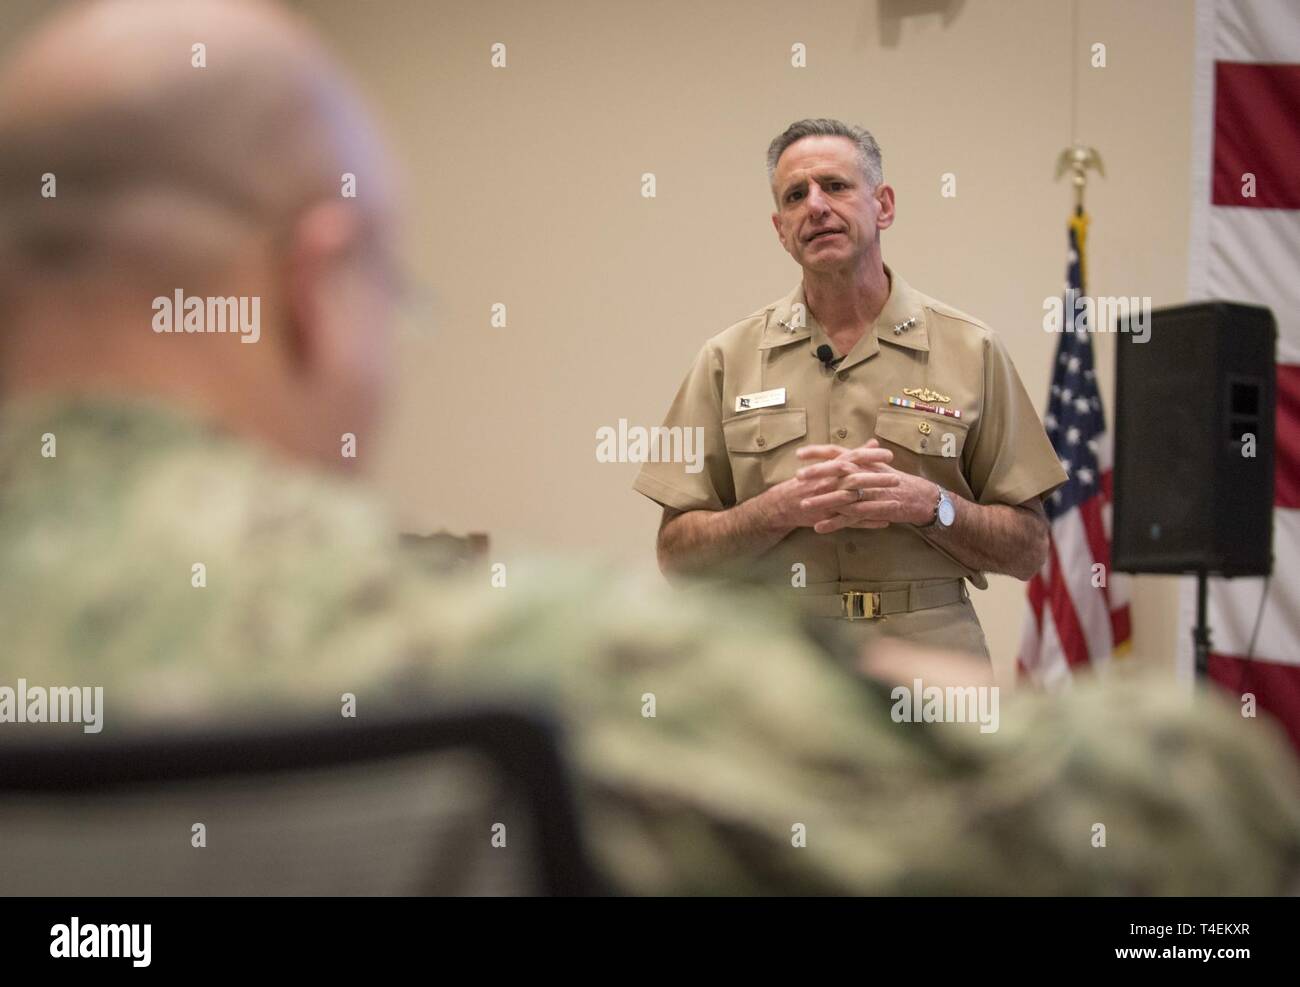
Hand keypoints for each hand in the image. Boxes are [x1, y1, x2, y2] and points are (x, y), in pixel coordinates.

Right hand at [755, 443, 895, 530]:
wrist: (783, 504)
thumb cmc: (806, 481)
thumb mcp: (826, 463)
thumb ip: (852, 453)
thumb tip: (874, 443)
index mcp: (828, 468)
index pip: (851, 458)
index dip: (871, 456)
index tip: (889, 455)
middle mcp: (829, 484)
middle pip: (856, 480)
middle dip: (877, 480)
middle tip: (897, 479)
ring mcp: (828, 502)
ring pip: (856, 503)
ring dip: (877, 504)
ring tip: (896, 503)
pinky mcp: (829, 518)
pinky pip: (851, 522)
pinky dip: (868, 523)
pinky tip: (884, 522)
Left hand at [794, 441, 938, 533]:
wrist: (916, 496)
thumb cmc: (892, 479)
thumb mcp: (874, 465)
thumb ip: (854, 458)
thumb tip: (836, 452)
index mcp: (862, 461)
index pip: (836, 451)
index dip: (817, 452)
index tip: (798, 453)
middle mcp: (863, 473)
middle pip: (837, 470)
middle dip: (816, 473)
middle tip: (797, 477)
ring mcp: (868, 492)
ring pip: (841, 495)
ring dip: (821, 501)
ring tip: (803, 505)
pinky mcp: (872, 510)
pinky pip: (850, 517)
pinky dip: (834, 523)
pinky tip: (819, 528)